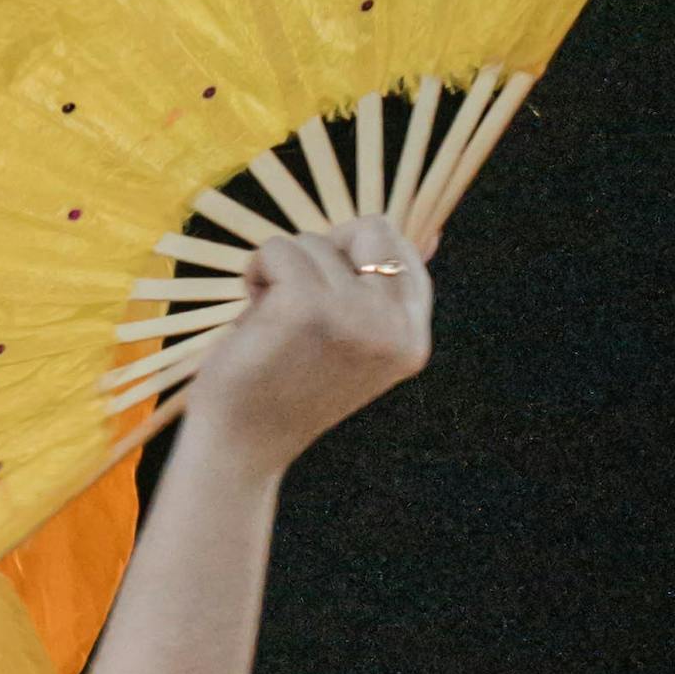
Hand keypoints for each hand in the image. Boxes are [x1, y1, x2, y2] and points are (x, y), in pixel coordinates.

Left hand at [167, 208, 431, 482]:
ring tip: (273, 325)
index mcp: (412, 338)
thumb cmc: (287, 387)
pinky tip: (253, 320)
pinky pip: (277, 249)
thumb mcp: (353, 337)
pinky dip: (256, 273)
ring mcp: (353, 316)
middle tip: (298, 303)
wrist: (241, 445)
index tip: (325, 300)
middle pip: (371, 227)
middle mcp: (394, 328)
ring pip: (314, 241)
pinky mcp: (305, 306)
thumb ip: (386, 292)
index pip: (403, 250)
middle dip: (325, 252)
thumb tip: (433, 235)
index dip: (352, 258)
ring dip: (281, 273)